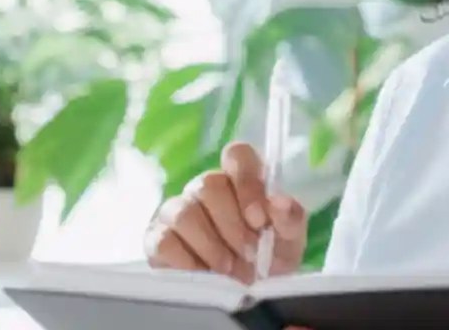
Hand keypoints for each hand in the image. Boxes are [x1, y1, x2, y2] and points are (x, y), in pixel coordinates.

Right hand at [145, 141, 307, 282]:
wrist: (246, 294)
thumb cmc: (269, 258)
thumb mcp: (290, 241)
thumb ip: (290, 217)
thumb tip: (279, 200)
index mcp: (240, 179)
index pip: (236, 154)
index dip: (247, 183)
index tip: (259, 220)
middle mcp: (206, 188)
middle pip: (208, 184)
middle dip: (232, 226)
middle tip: (249, 255)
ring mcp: (177, 210)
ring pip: (185, 212)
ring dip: (211, 246)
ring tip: (230, 269)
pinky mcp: (157, 239)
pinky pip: (163, 241)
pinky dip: (187, 262)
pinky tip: (204, 275)